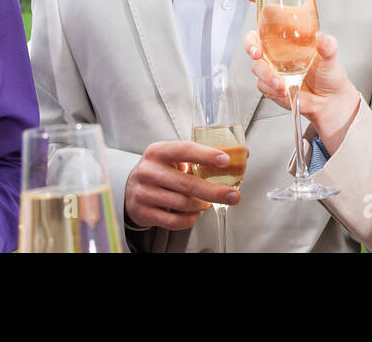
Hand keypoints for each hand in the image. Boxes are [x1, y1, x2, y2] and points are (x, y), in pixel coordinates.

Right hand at [124, 140, 240, 230]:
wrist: (130, 189)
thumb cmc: (159, 170)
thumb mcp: (172, 157)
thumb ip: (200, 156)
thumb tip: (241, 155)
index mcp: (158, 151)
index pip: (185, 150)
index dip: (206, 155)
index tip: (225, 160)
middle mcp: (148, 171)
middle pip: (188, 183)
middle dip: (215, 191)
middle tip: (233, 195)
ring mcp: (144, 192)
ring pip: (183, 203)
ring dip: (202, 204)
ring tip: (207, 202)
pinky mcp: (143, 212)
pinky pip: (175, 221)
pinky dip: (190, 219)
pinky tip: (194, 213)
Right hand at [242, 0, 360, 152]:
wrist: (329, 103)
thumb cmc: (329, 74)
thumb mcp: (331, 55)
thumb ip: (327, 46)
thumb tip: (322, 39)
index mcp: (289, 35)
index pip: (269, 14)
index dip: (256, 1)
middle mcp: (277, 49)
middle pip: (252, 39)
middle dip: (250, 45)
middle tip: (258, 53)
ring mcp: (272, 66)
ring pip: (256, 66)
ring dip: (267, 75)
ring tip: (281, 84)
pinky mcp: (270, 84)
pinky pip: (261, 84)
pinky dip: (271, 88)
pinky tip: (284, 90)